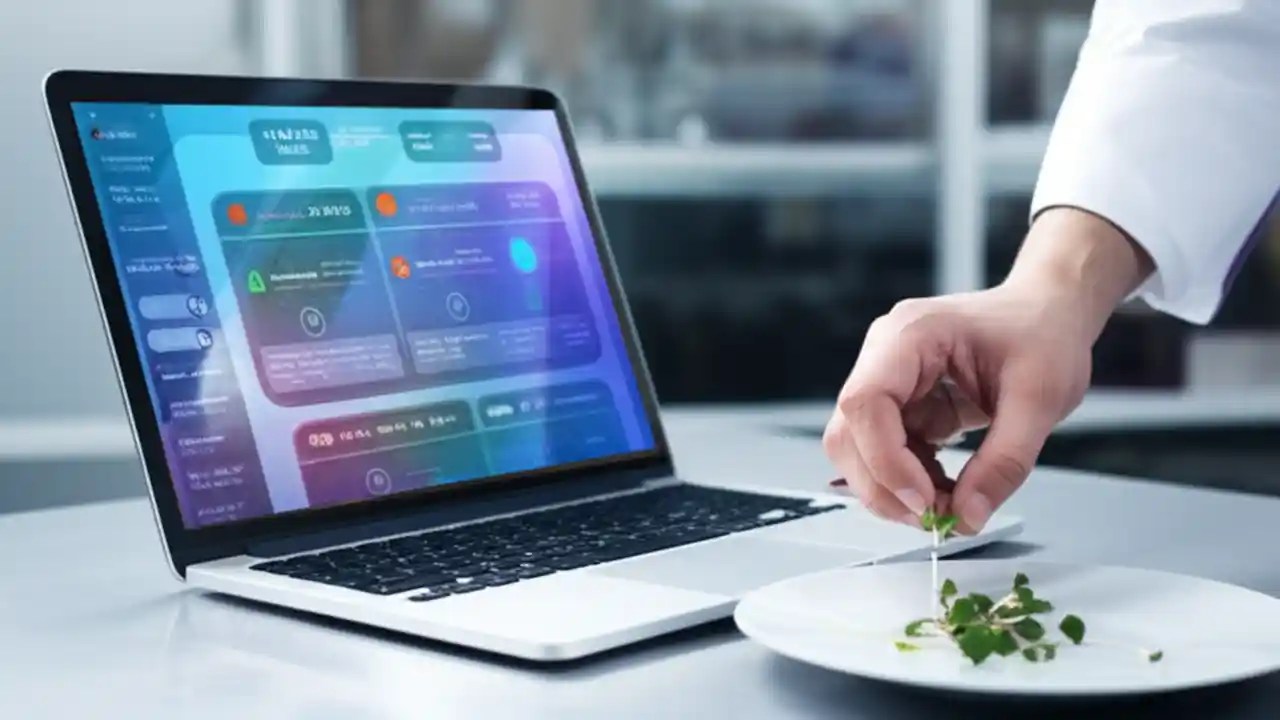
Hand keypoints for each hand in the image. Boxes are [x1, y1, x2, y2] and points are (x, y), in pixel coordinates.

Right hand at [823, 208, 1151, 532]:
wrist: (1049, 313)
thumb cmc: (1044, 333)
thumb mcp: (1040, 398)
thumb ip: (1004, 461)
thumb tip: (968, 517)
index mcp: (910, 334)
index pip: (865, 403)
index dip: (884, 460)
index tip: (925, 501)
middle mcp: (884, 355)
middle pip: (848, 433)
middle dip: (884, 486)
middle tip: (935, 520)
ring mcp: (888, 381)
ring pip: (858, 450)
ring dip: (894, 490)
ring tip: (947, 507)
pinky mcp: (900, 406)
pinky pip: (885, 454)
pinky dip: (910, 483)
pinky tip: (947, 489)